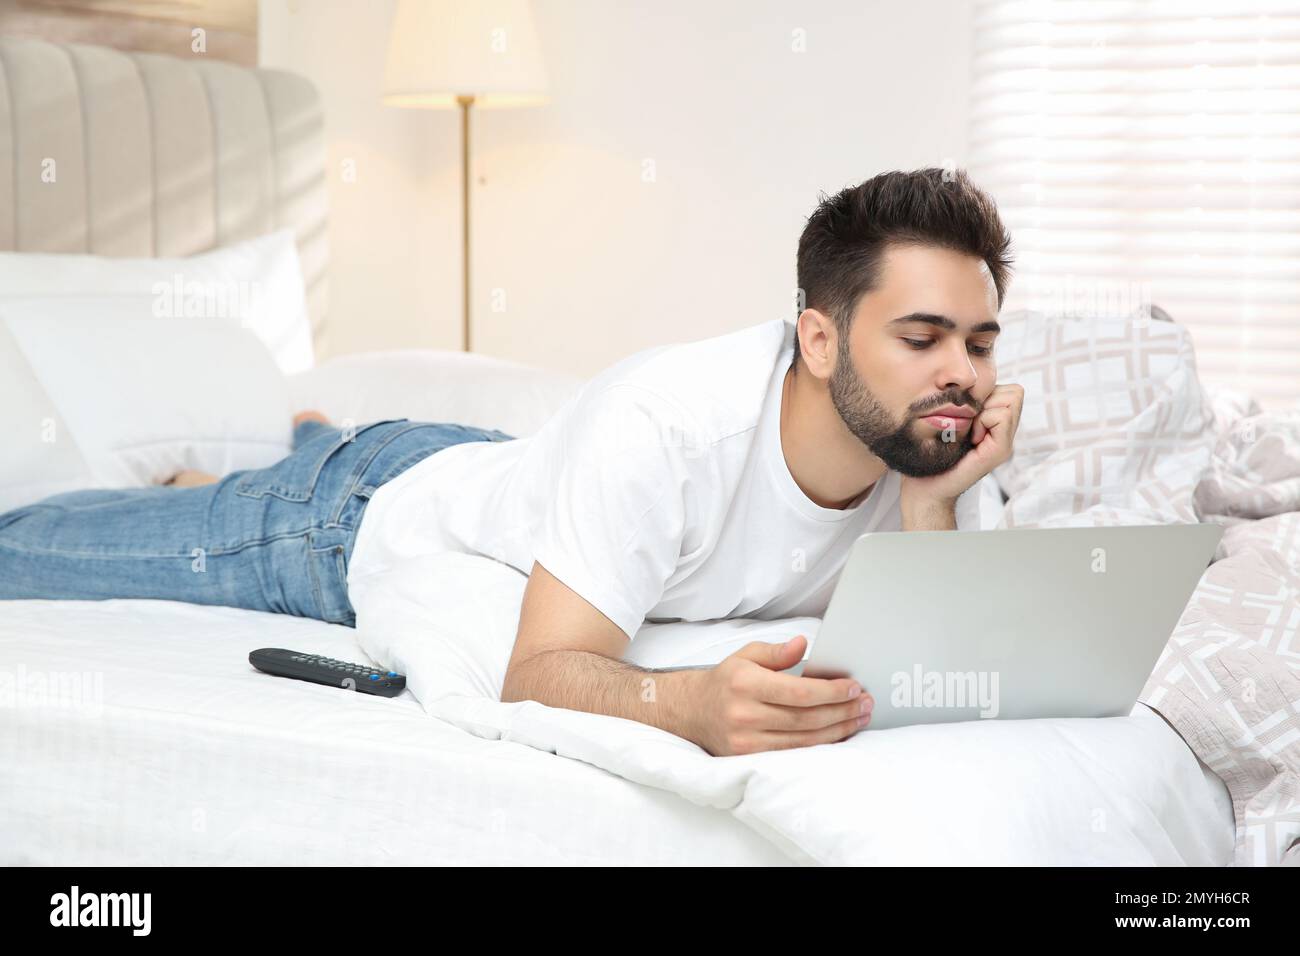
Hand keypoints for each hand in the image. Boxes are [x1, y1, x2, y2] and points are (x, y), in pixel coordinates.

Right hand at [690, 636, 872, 755]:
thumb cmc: (725, 681)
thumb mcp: (746, 656)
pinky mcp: (748, 758)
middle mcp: (744, 714)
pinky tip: (837, 735)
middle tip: (865, 703)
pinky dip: (819, 745)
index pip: (799, 692)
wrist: (692, 712)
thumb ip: (776, 652)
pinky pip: (792, 753)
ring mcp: (746, 741)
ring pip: (803, 740)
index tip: (853, 687)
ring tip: (859, 718)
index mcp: (745, 683)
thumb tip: (803, 645)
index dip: (831, 692)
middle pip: (806, 718)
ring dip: (837, 730)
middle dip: (842, 711)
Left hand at [899, 382, 1023, 508]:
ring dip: (986, 409)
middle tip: (969, 422)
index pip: (1010, 390)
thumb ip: (965, 405)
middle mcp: (1005, 434)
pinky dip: (984, 420)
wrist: (925, 488)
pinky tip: (971, 438)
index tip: (966, 415)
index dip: (988, 394)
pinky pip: (1002, 415)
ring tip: (969, 430)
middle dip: (989, 399)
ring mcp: (1005, 444)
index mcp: (995, 426)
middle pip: (1015, 392)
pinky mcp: (1000, 452)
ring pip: (1011, 399)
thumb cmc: (930, 453)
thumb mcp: (949, 421)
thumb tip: (969, 380)